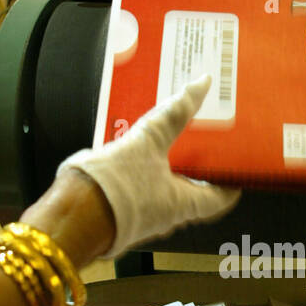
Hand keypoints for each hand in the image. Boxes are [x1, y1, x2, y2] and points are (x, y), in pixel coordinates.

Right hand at [55, 75, 240, 257]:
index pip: (220, 198)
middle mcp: (166, 218)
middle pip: (191, 191)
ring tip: (166, 139)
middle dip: (195, 166)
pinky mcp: (118, 216)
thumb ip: (174, 114)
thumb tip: (201, 86)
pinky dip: (142, 173)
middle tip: (200, 139)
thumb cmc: (114, 186)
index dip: (230, 181)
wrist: (69, 216)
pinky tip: (133, 153)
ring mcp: (141, 219)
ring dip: (165, 168)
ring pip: (162, 191)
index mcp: (183, 205)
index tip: (235, 164)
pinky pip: (138, 192)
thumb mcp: (148, 141)